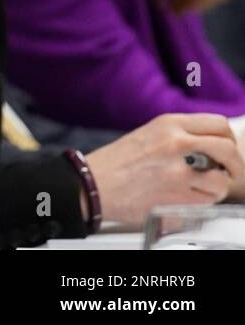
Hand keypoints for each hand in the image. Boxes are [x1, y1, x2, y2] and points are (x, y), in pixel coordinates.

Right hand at [86, 113, 244, 224]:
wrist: (93, 184)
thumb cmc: (116, 162)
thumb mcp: (148, 134)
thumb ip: (178, 135)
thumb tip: (210, 145)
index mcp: (168, 124)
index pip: (218, 124)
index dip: (228, 138)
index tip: (227, 149)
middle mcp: (175, 144)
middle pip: (227, 148)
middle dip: (236, 164)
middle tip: (231, 171)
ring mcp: (177, 171)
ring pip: (222, 179)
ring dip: (217, 186)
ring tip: (202, 188)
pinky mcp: (177, 196)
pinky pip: (208, 200)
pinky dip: (203, 200)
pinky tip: (188, 197)